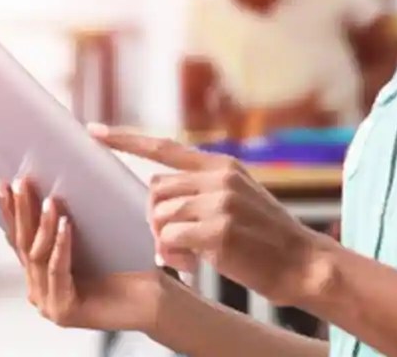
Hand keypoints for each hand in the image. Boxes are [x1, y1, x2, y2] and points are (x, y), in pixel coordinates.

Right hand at [0, 177, 167, 332]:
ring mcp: (48, 303)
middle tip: (21, 183)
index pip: (20, 237)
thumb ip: (69, 219)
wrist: (155, 297)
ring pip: (39, 257)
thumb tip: (56, 180)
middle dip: (21, 211)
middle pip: (25, 244)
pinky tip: (65, 225)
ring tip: (50, 200)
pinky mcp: (63, 312)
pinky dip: (61, 247)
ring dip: (43, 226)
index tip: (3, 184)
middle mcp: (39, 287)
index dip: (10, 211)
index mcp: (41, 270)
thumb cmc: (127, 266)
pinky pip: (58, 272)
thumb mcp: (92, 236)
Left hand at [92, 127, 327, 306]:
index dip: (125, 140)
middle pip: (155, 191)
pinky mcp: (219, 229)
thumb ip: (200, 190)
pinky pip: (171, 239)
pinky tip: (193, 264)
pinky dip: (175, 255)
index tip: (93, 131)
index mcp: (221, 166)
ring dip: (166, 241)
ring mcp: (219, 201)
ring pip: (160, 216)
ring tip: (189, 256)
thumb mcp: (237, 199)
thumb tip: (157, 195)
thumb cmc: (265, 238)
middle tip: (174, 243)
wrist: (303, 263)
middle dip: (156, 219)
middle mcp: (219, 177)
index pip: (164, 147)